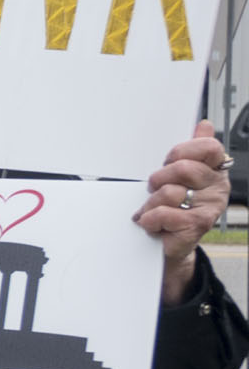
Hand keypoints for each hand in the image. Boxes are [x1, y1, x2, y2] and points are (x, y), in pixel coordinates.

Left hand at [137, 125, 227, 302]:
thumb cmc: (174, 206)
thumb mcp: (180, 175)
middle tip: (154, 189)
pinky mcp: (198, 225)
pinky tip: (152, 222)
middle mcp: (219, 186)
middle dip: (159, 178)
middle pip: (183, 168)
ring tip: (153, 210)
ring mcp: (211, 206)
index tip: (168, 161)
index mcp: (216, 170)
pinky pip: (164, 213)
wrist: (170, 243)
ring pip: (169, 192)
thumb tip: (204, 125)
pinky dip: (150, 219)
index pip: (208, 147)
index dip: (182, 151)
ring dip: (151, 203)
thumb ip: (192, 150)